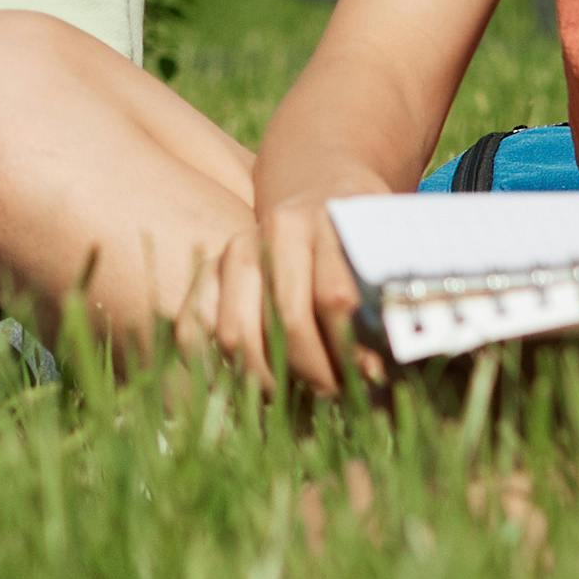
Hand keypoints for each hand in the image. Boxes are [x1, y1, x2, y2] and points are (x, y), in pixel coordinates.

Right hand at [205, 172, 383, 397]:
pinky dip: (210, 366)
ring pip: (236, 332)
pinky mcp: (210, 269)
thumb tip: (376, 374)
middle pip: (286, 319)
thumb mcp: (386, 250)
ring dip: (266, 379)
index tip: (369, 378)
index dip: (352, 348)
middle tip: (333, 395)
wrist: (319, 181)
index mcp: (327, 220)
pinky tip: (243, 389)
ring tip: (295, 396)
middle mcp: (276, 231)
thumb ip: (384, 304)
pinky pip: (193, 327)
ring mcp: (237, 249)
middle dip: (313, 371)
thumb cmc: (362, 229)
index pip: (335, 297)